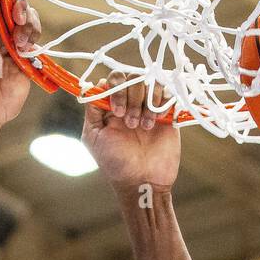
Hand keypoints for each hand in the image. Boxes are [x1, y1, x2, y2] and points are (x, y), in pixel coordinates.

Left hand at [0, 0, 40, 148]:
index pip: (3, 5)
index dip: (12, 1)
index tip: (15, 8)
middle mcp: (2, 37)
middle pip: (21, 13)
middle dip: (24, 16)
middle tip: (20, 30)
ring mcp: (16, 50)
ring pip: (31, 28)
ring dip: (31, 31)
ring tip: (23, 47)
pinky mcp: (28, 65)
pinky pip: (38, 47)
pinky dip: (37, 46)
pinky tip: (29, 55)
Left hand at [82, 75, 180, 191]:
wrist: (143, 181)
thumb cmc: (115, 164)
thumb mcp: (94, 137)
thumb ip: (92, 110)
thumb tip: (97, 85)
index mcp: (112, 106)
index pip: (114, 80)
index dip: (115, 89)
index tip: (116, 111)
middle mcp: (131, 103)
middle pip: (132, 78)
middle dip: (130, 97)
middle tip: (130, 123)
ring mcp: (149, 107)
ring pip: (150, 82)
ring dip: (145, 103)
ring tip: (144, 127)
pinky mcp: (168, 114)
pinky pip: (168, 93)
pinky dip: (161, 102)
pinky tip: (156, 123)